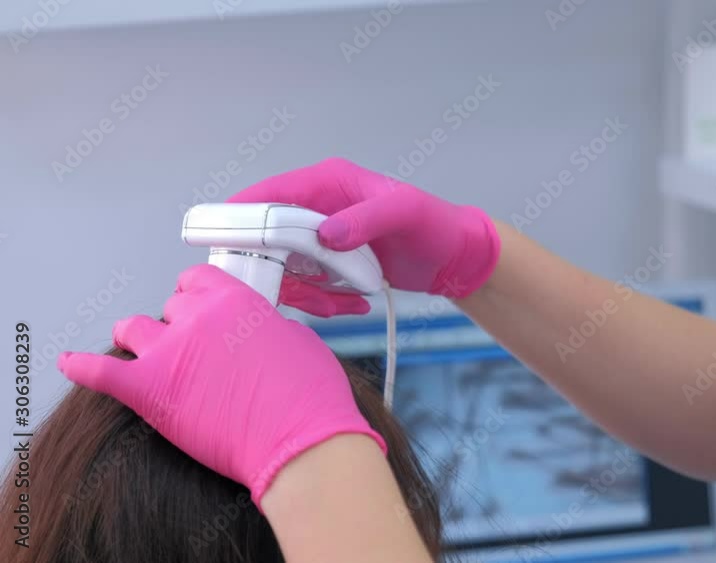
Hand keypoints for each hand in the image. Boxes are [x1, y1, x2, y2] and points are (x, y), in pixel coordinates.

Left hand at [56, 264, 384, 508]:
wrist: (301, 444)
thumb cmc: (311, 398)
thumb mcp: (301, 342)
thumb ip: (268, 329)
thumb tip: (258, 335)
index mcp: (236, 302)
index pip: (197, 280)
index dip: (195, 295)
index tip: (195, 304)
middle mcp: (198, 319)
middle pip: (168, 307)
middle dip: (176, 324)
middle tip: (187, 347)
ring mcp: (169, 354)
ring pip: (131, 330)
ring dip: (136, 340)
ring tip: (140, 354)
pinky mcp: (149, 392)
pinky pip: (98, 372)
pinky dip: (81, 367)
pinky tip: (71, 364)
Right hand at [228, 158, 500, 316]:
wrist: (452, 256)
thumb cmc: (434, 224)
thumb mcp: (406, 213)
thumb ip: (366, 219)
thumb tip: (326, 235)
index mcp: (327, 182)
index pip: (269, 194)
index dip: (241, 218)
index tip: (224, 248)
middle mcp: (315, 207)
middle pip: (267, 239)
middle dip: (281, 272)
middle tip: (309, 295)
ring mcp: (318, 238)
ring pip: (284, 270)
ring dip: (307, 294)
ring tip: (346, 304)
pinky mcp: (326, 265)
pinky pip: (306, 287)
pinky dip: (324, 302)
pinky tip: (354, 305)